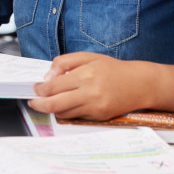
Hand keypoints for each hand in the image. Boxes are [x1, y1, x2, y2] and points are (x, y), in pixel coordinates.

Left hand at [28, 53, 155, 119]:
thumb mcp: (88, 57)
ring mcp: (95, 107)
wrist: (140, 84)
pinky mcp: (100, 117)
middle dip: (39, 104)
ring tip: (49, 101)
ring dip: (53, 108)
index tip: (35, 88)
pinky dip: (69, 111)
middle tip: (33, 102)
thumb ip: (65, 62)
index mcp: (85, 75)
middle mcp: (90, 93)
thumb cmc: (113, 69)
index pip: (53, 87)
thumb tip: (47, 76)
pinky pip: (77, 116)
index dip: (40, 89)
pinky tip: (68, 104)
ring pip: (64, 113)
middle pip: (55, 104)